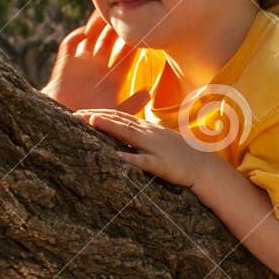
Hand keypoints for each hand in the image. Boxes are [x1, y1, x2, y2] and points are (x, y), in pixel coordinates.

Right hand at [42, 13, 150, 113]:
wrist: (66, 128)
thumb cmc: (94, 122)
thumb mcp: (115, 113)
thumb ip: (132, 104)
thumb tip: (149, 93)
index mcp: (114, 77)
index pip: (127, 53)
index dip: (134, 41)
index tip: (145, 28)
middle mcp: (99, 67)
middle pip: (109, 40)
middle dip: (117, 27)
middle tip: (126, 11)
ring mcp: (82, 64)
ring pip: (91, 37)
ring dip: (97, 26)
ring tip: (106, 13)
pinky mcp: (65, 65)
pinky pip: (69, 45)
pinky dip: (76, 37)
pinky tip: (85, 32)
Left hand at [76, 109, 220, 189]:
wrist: (205, 167)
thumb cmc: (181, 155)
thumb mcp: (159, 141)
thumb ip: (141, 137)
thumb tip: (124, 135)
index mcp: (147, 129)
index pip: (120, 117)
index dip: (100, 113)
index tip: (79, 111)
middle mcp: (149, 134)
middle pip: (120, 122)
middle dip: (97, 116)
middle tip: (74, 114)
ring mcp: (155, 148)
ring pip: (129, 135)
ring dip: (110, 127)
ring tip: (91, 122)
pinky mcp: (162, 165)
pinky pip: (144, 161)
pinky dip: (130, 158)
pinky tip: (116, 158)